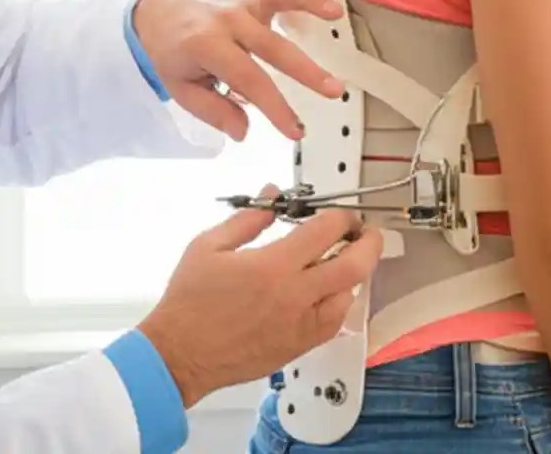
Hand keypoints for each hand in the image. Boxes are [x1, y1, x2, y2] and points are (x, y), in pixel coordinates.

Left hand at [131, 0, 345, 140]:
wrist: (155, 15)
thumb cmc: (171, 54)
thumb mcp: (181, 90)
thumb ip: (213, 111)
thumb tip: (243, 130)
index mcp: (206, 46)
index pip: (248, 79)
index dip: (275, 106)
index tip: (295, 129)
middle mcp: (225, 22)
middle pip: (271, 46)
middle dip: (304, 71)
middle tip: (332, 93)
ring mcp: (239, 7)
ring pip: (277, 3)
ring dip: (309, 10)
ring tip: (337, 17)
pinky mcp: (249, 0)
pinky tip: (328, 3)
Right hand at [137, 188, 383, 408]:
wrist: (181, 353)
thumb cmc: (190, 302)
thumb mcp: (209, 246)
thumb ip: (247, 219)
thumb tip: (272, 195)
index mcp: (272, 266)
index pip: (326, 231)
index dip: (340, 215)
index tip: (338, 213)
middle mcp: (295, 295)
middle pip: (355, 264)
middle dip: (369, 241)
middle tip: (364, 232)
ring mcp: (301, 325)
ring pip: (350, 295)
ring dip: (352, 273)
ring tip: (341, 261)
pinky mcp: (300, 346)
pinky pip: (335, 322)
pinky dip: (338, 302)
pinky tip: (326, 293)